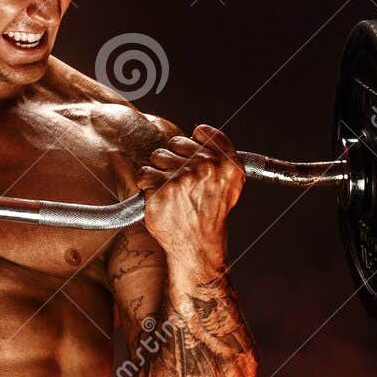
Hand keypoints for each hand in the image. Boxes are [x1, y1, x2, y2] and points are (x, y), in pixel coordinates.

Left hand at [137, 124, 244, 278]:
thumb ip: (221, 153)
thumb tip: (200, 130)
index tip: (193, 158)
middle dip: (174, 160)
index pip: (202, 132)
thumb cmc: (210, 214)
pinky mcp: (161, 191)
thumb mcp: (231, 183)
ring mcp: (182, 178)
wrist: (197, 245)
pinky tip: (160, 199)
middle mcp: (206, 168)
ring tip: (172, 192)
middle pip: (175, 143)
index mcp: (226, 163)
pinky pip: (144, 174)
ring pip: (158, 157)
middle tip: (183, 184)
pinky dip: (147, 186)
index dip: (193, 144)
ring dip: (159, 173)